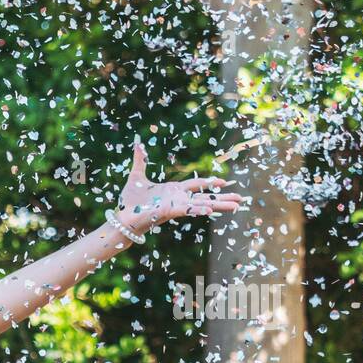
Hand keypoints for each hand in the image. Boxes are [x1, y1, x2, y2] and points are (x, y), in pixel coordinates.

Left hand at [114, 140, 244, 235]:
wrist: (122, 217)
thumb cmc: (129, 202)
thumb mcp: (136, 177)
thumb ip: (140, 161)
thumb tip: (137, 145)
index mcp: (173, 191)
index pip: (196, 186)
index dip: (209, 182)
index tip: (223, 181)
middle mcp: (178, 199)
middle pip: (205, 197)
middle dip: (223, 197)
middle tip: (240, 199)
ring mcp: (175, 206)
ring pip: (202, 204)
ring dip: (219, 204)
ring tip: (236, 206)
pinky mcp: (169, 211)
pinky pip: (187, 209)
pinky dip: (199, 209)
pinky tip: (212, 209)